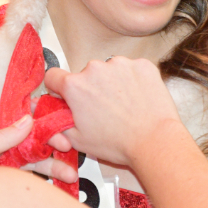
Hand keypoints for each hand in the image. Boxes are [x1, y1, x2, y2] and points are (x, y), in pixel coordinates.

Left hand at [0, 116, 76, 181]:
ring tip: (69, 176)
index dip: (43, 127)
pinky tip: (54, 186)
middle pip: (32, 147)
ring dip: (52, 169)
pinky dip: (42, 182)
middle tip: (70, 157)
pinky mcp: (2, 187)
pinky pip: (27, 181)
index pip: (23, 125)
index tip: (60, 132)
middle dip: (53, 151)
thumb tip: (26, 120)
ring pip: (33, 166)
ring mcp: (0, 170)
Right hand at [43, 57, 183, 166]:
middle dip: (90, 88)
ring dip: (112, 83)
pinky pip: (131, 69)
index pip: (53, 76)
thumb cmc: (119, 143)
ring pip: (109, 70)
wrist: (154, 141)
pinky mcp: (142, 65)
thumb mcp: (76, 139)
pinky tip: (136, 99)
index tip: (65, 94)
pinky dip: (133, 80)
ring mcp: (120, 64)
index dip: (58, 88)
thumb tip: (53, 111)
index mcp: (75, 86)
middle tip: (103, 109)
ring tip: (123, 106)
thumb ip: (58, 120)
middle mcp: (95, 69)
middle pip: (85, 74)